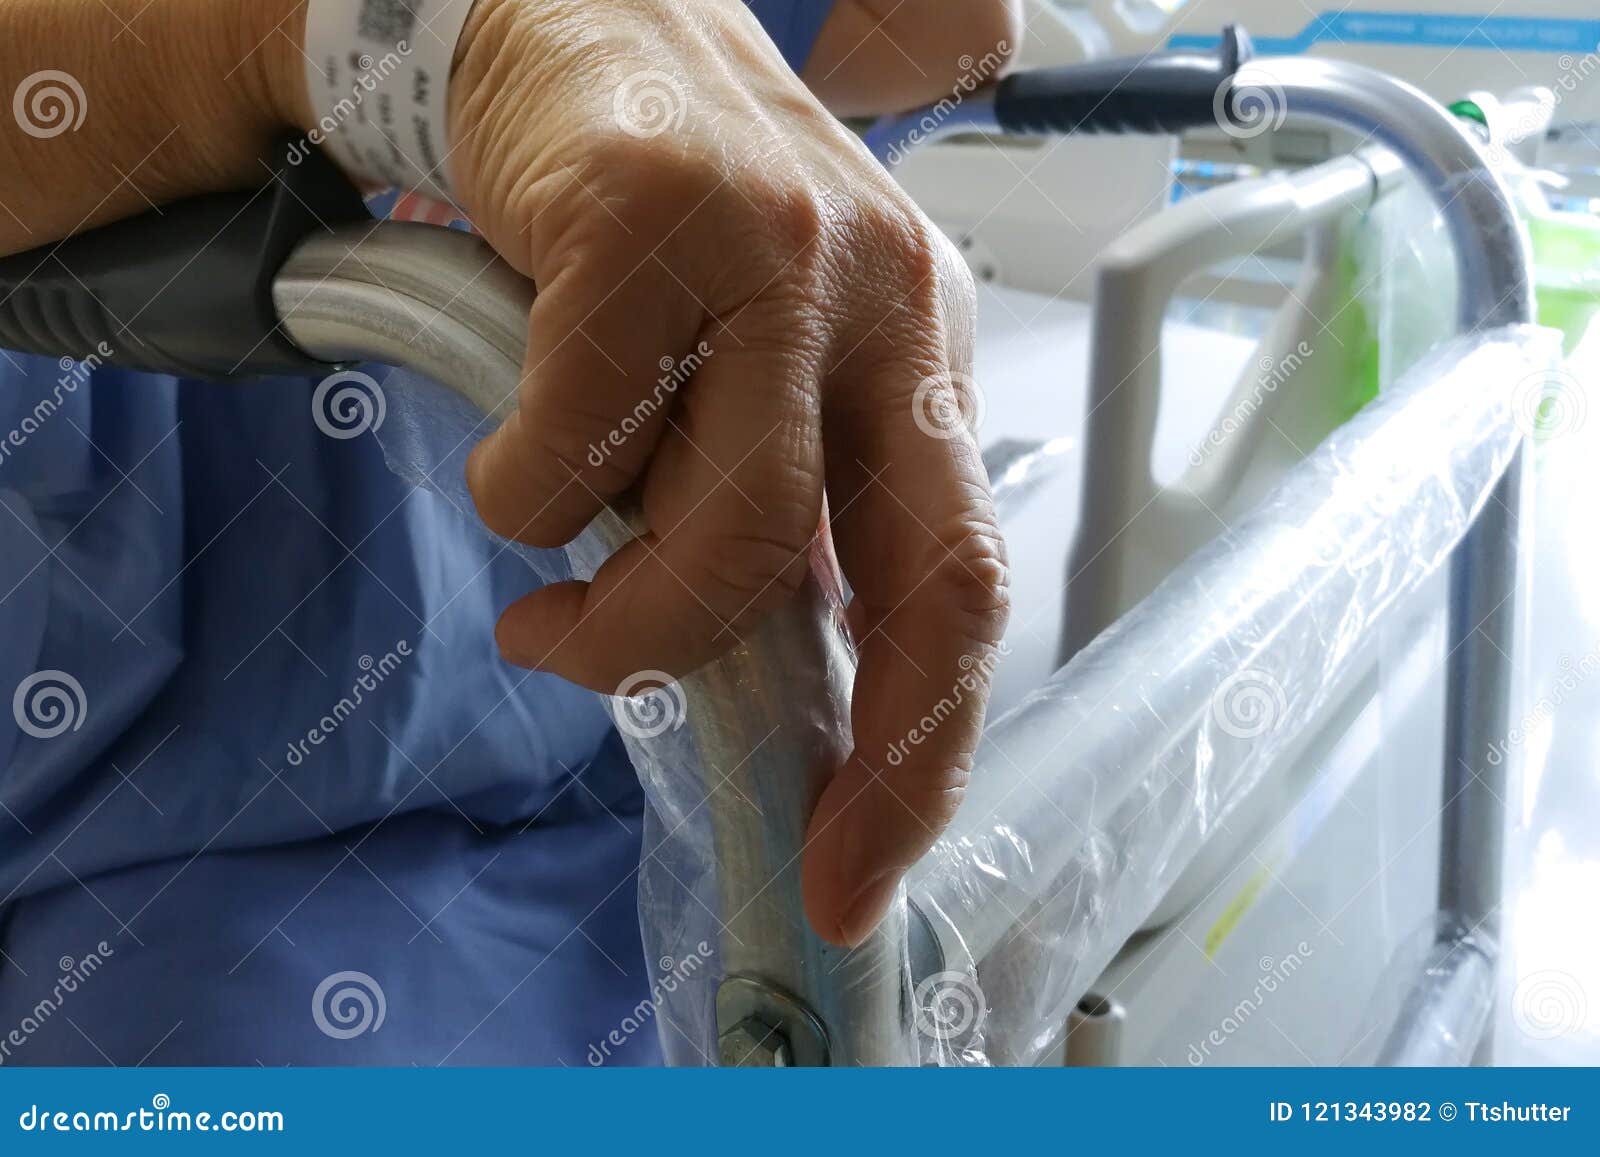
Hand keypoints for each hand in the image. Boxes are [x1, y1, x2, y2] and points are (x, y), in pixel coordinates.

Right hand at [450, 0, 1008, 946]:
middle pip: (886, 569)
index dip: (923, 746)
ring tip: (547, 593)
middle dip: (756, 692)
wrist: (570, 26)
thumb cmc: (668, 229)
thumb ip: (790, 507)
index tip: (855, 867)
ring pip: (722, 529)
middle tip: (615, 700)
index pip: (967, 579)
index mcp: (918, 353)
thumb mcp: (767, 363)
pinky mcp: (652, 219)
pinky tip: (512, 448)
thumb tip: (787, 681)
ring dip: (608, 607)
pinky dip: (520, 492)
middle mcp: (880, 299)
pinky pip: (571, 449)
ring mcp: (777, 253)